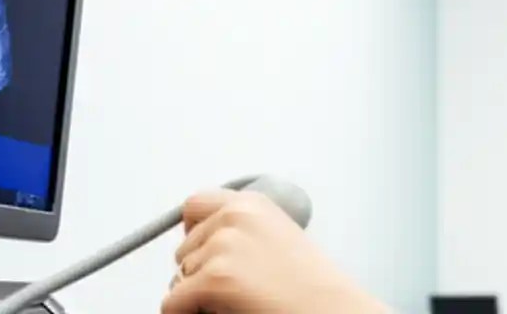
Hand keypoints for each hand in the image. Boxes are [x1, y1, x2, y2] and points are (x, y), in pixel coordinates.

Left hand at [162, 188, 386, 313]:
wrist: (333, 311)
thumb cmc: (312, 288)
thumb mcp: (278, 237)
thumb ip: (241, 231)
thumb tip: (201, 246)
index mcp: (251, 203)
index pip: (194, 205)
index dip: (195, 233)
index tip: (201, 253)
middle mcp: (234, 216)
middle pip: (183, 246)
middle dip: (198, 270)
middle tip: (232, 290)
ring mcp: (224, 246)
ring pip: (178, 276)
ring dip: (197, 293)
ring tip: (239, 300)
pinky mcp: (216, 278)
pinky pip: (173, 303)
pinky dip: (184, 313)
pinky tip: (217, 313)